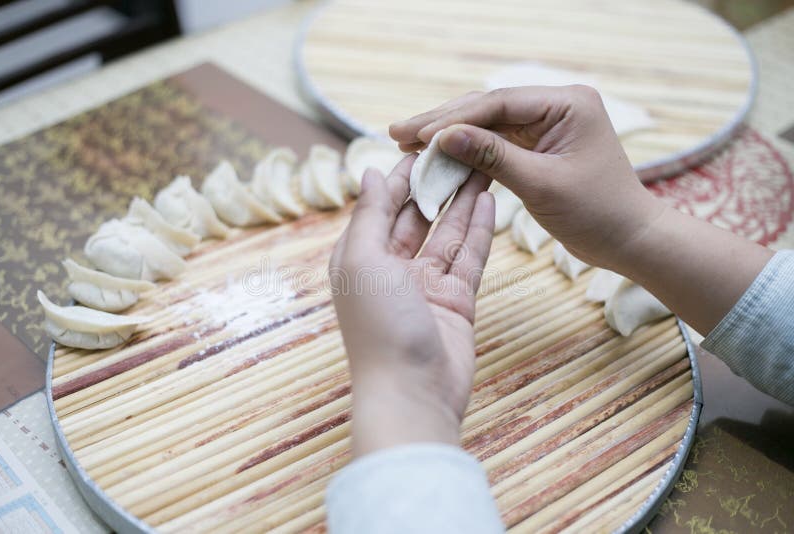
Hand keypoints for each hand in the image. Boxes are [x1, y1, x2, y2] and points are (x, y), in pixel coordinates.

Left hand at [329, 156, 493, 456]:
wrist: (412, 393)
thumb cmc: (379, 327)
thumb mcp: (364, 261)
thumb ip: (369, 215)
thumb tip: (367, 172)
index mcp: (360, 258)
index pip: (383, 205)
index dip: (402, 174)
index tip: (424, 141)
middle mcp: (392, 268)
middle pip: (418, 216)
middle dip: (438, 182)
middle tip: (463, 146)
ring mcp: (426, 286)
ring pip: (448, 234)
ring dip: (463, 200)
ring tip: (485, 164)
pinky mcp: (456, 301)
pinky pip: (470, 258)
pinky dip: (480, 231)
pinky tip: (491, 201)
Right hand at [389, 85, 664, 270]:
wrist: (629, 239)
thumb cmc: (596, 213)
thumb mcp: (541, 184)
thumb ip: (492, 157)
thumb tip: (444, 136)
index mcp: (567, 103)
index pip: (498, 105)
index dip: (453, 119)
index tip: (416, 135)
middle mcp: (557, 105)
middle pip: (488, 108)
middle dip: (443, 121)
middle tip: (398, 132)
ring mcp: (548, 123)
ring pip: (488, 124)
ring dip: (450, 134)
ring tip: (407, 141)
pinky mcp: (541, 144)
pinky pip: (497, 142)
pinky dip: (468, 150)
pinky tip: (438, 153)